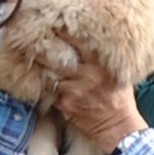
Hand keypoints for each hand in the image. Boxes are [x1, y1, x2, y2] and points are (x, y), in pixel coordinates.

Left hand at [50, 33, 148, 154]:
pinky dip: (54, 95)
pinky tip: (55, 93)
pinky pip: (54, 97)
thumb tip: (96, 48)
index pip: (79, 45)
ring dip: (48, 78)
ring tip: (39, 72)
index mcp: (98, 66)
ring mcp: (73, 92)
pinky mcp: (67, 106)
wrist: (118, 126)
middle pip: (57, 62)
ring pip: (52, 80)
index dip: (66, 35)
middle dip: (43, 55)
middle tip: (32, 47)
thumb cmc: (121, 100)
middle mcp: (84, 76)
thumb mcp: (117, 75)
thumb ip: (104, 62)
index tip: (55, 28)